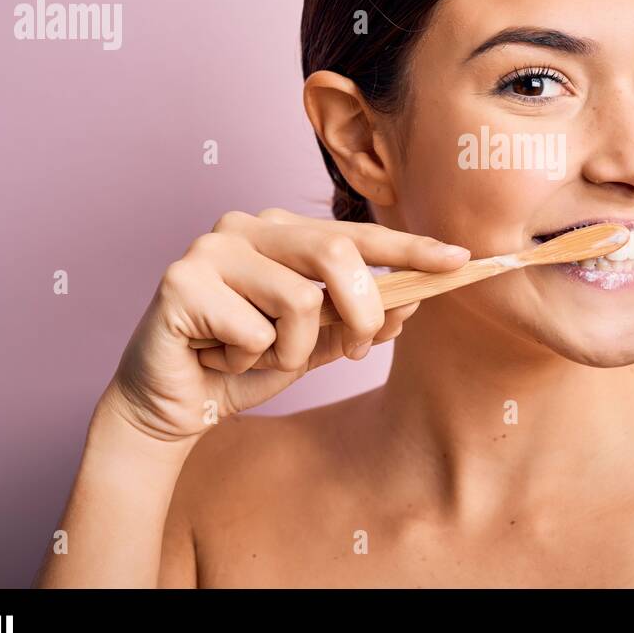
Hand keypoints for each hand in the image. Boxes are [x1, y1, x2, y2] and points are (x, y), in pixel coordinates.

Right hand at [104, 208, 469, 441]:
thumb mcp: (315, 346)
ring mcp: (212, 247)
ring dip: (292, 351)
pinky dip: (248, 360)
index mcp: (282, 233)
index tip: (460, 260)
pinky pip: (254, 330)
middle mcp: (247, 226)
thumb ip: (357, 322)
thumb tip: (411, 305)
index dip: (411, 247)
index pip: (358, 235)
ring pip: (301, 300)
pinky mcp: (182, 279)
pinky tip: (218, 357)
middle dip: (363, 311)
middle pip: (336, 251)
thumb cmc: (243, 365)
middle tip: (358, 349)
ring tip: (258, 356)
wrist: (173, 406)